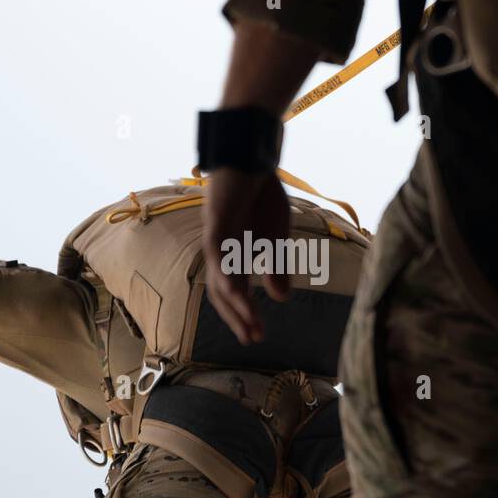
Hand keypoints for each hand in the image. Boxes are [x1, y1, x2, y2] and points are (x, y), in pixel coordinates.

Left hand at [202, 168, 290, 344]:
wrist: (252, 157)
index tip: (258, 336)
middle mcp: (222, 252)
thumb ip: (277, 265)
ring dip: (235, 302)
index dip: (245, 315)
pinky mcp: (216, 222)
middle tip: (251, 339)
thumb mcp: (276, 236)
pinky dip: (226, 272)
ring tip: (248, 322)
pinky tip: (235, 290)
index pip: (235, 292)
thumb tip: (280, 299)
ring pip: (220, 277)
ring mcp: (217, 238)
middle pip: (223, 292)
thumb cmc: (262, 194)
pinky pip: (217, 252)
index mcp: (235, 255)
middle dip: (237, 316)